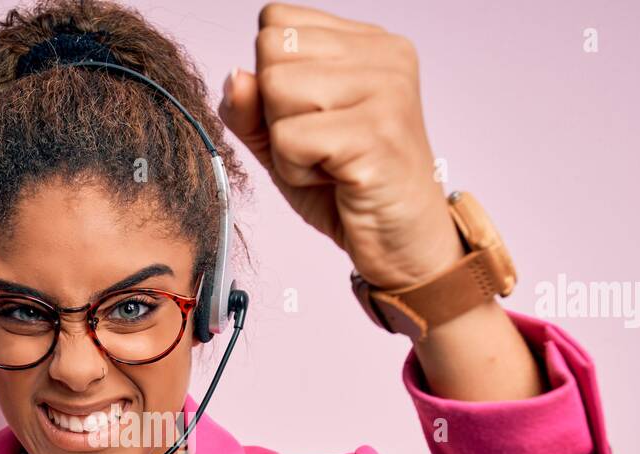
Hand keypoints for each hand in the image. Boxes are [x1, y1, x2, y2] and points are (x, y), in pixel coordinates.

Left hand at [219, 2, 462, 288]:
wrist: (404, 245)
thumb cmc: (349, 190)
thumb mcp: (284, 141)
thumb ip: (252, 107)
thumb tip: (235, 78)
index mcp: (367, 42)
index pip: (275, 22)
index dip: (272, 81)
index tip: (313, 119)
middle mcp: (384, 54)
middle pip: (271, 53)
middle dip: (277, 113)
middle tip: (322, 147)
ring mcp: (386, 90)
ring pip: (275, 91)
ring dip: (286, 145)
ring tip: (329, 163)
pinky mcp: (377, 133)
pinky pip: (289, 139)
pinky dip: (297, 171)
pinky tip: (336, 180)